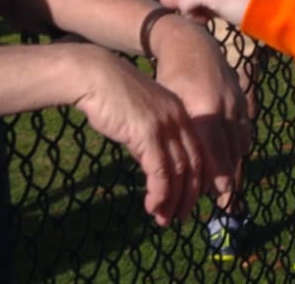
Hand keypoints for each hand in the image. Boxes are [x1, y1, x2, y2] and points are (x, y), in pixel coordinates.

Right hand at [69, 44, 203, 225]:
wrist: (95, 76)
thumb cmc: (112, 98)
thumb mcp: (141, 119)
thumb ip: (152, 139)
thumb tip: (154, 167)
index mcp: (180, 113)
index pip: (199, 152)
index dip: (196, 180)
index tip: (188, 200)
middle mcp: (179, 119)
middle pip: (195, 165)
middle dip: (188, 195)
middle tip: (179, 217)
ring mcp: (166, 125)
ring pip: (180, 171)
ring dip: (173, 200)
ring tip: (164, 219)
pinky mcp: (149, 133)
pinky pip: (161, 171)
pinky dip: (160, 193)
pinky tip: (153, 206)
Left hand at [151, 18, 250, 198]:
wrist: (191, 43)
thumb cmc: (172, 75)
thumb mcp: (169, 102)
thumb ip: (176, 131)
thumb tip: (173, 166)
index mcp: (204, 108)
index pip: (214, 149)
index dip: (216, 173)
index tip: (217, 193)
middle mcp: (225, 106)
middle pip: (231, 149)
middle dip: (227, 174)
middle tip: (219, 196)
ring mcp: (237, 101)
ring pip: (241, 141)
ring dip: (233, 161)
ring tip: (222, 179)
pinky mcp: (244, 98)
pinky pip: (246, 128)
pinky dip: (239, 144)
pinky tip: (230, 155)